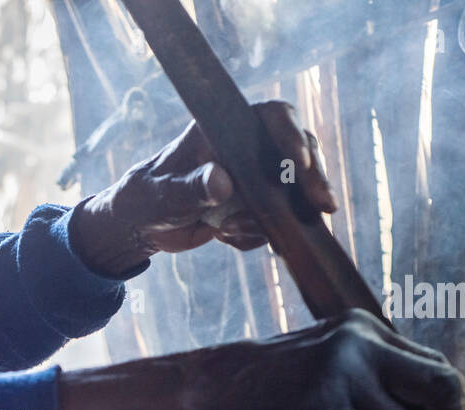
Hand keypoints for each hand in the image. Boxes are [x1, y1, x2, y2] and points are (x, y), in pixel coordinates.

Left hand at [69, 101, 337, 276]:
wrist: (141, 227)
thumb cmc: (145, 197)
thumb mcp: (163, 194)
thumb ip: (190, 188)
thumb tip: (222, 183)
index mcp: (225, 130)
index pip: (272, 117)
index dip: (292, 134)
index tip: (301, 161)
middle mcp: (246, 150)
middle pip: (298, 153)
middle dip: (313, 179)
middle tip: (323, 206)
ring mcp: (253, 180)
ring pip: (293, 191)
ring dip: (275, 217)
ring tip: (230, 230)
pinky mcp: (252, 209)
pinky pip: (272, 223)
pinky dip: (256, 236)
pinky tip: (225, 238)